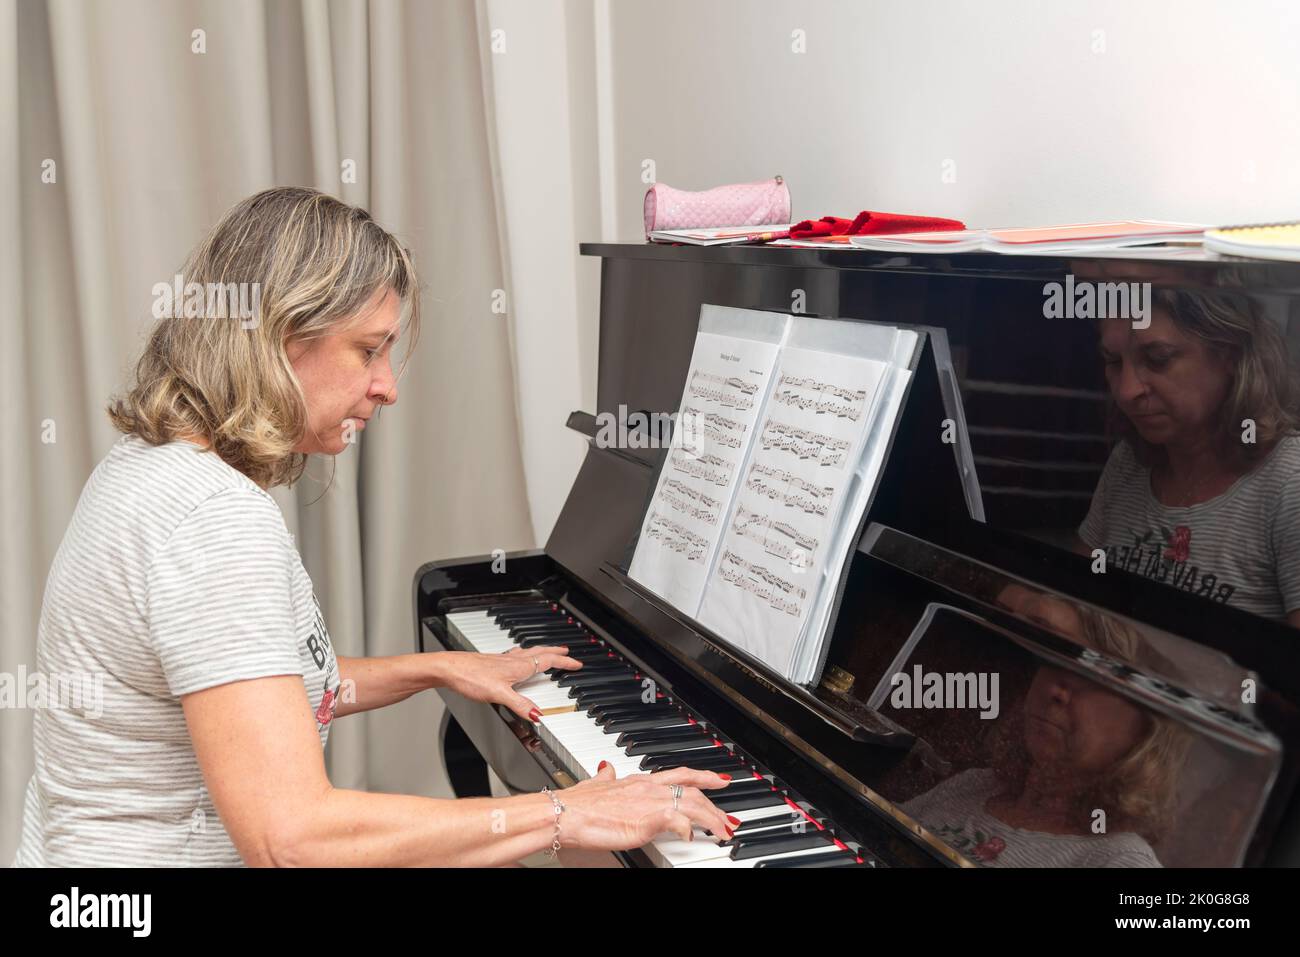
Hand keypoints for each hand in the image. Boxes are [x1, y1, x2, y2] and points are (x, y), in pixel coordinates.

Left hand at [439, 648, 581, 721]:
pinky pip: (514, 655)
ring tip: (548, 652)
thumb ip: (520, 705)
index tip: (576, 663)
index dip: (563, 663)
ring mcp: (501, 660)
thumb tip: (539, 716)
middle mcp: (512, 660)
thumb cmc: (470, 677)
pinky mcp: (491, 662)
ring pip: (527, 652)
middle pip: (540, 653)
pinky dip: (523, 655)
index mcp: (518, 667)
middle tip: (567, 652)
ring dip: (541, 652)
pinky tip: (516, 658)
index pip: (547, 662)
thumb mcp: (499, 695)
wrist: (448, 669)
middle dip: (555, 653)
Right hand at [558, 763, 736, 849]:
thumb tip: (606, 768)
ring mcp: (649, 803)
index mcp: (639, 781)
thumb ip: (606, 777)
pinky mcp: (646, 820)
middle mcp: (648, 788)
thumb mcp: (596, 782)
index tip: (721, 779)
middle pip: (693, 791)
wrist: (564, 813)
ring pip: (692, 806)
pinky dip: (688, 829)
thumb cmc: (576, 803)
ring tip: (722, 832)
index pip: (680, 774)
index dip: (704, 776)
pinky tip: (690, 837)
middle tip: (728, 818)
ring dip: (711, 820)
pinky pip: (677, 821)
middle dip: (715, 806)